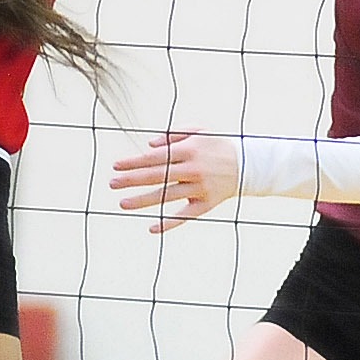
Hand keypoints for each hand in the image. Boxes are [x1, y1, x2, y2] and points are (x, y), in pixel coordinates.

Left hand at [110, 130, 237, 233]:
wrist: (247, 164)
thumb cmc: (216, 146)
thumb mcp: (198, 132)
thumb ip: (173, 135)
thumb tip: (149, 146)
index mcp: (190, 149)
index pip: (155, 157)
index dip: (134, 161)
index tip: (116, 165)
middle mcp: (193, 169)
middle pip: (157, 176)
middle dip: (132, 180)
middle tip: (112, 183)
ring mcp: (200, 188)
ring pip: (166, 196)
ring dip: (143, 200)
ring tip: (123, 203)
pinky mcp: (206, 204)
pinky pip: (184, 216)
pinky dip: (168, 222)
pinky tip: (151, 227)